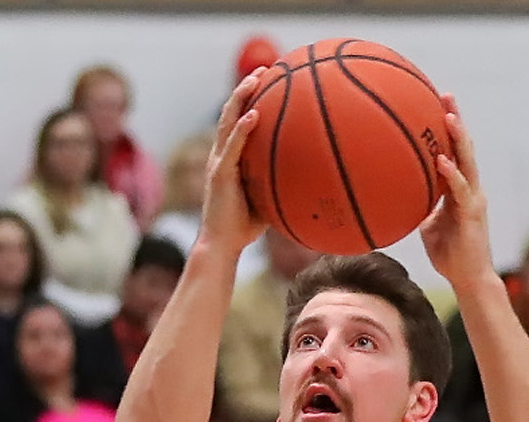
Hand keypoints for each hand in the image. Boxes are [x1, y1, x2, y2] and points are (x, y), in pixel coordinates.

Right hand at [200, 72, 268, 254]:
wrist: (222, 246)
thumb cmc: (244, 228)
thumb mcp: (267, 199)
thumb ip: (279, 184)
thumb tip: (309, 178)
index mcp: (229, 159)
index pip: (238, 122)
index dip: (249, 99)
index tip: (268, 81)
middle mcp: (220, 155)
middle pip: (231, 113)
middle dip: (246, 88)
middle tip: (265, 68)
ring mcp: (218, 163)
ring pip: (228, 122)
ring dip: (241, 97)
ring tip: (256, 78)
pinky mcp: (219, 174)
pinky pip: (232, 146)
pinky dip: (243, 129)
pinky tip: (255, 114)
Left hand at [419, 98, 494, 290]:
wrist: (468, 279)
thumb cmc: (448, 254)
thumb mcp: (428, 225)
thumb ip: (419, 206)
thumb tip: (395, 196)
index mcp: (460, 189)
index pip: (455, 151)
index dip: (449, 128)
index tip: (437, 103)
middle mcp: (471, 188)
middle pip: (465, 147)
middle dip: (456, 120)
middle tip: (446, 95)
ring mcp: (474, 200)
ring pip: (468, 162)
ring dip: (459, 139)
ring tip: (449, 117)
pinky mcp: (472, 215)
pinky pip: (461, 190)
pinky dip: (452, 174)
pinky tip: (441, 161)